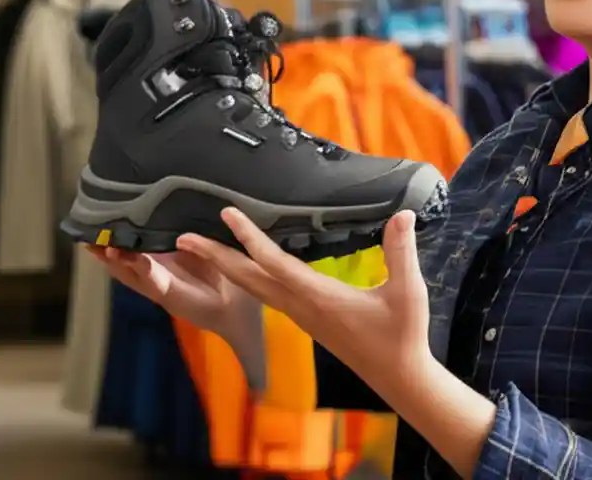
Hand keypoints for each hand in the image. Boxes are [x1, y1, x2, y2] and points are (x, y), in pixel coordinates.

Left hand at [85, 241, 267, 389]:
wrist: (236, 307)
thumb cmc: (240, 318)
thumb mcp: (248, 341)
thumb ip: (251, 364)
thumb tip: (262, 399)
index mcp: (183, 300)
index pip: (163, 289)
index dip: (151, 276)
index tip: (143, 264)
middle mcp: (167, 286)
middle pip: (135, 275)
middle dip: (117, 262)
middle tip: (95, 246)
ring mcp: (164, 270)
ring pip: (132, 261)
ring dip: (111, 251)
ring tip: (89, 236)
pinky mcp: (168, 254)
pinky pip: (143, 246)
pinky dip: (126, 238)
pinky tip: (109, 227)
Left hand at [177, 207, 432, 383]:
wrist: (398, 376)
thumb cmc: (403, 335)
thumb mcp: (408, 291)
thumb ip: (401, 251)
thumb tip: (403, 214)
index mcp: (319, 297)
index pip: (275, 263)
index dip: (249, 237)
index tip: (226, 213)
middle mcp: (302, 307)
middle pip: (248, 280)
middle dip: (215, 258)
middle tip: (183, 238)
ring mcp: (301, 316)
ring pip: (254, 289)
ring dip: (227, 268)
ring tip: (203, 248)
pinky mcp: (306, 320)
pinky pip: (267, 295)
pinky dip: (248, 277)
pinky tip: (245, 267)